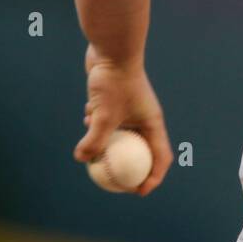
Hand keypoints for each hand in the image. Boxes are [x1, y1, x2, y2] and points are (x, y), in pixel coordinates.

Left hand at [74, 44, 172, 194]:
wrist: (112, 50)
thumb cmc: (114, 81)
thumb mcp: (103, 115)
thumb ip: (94, 140)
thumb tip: (82, 159)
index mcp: (152, 123)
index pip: (160, 157)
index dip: (153, 178)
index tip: (138, 192)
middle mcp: (145, 117)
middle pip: (140, 149)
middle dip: (127, 166)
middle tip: (114, 181)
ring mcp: (131, 108)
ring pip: (122, 134)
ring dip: (108, 141)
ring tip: (94, 143)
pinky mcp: (117, 99)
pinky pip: (109, 119)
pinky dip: (98, 122)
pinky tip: (86, 113)